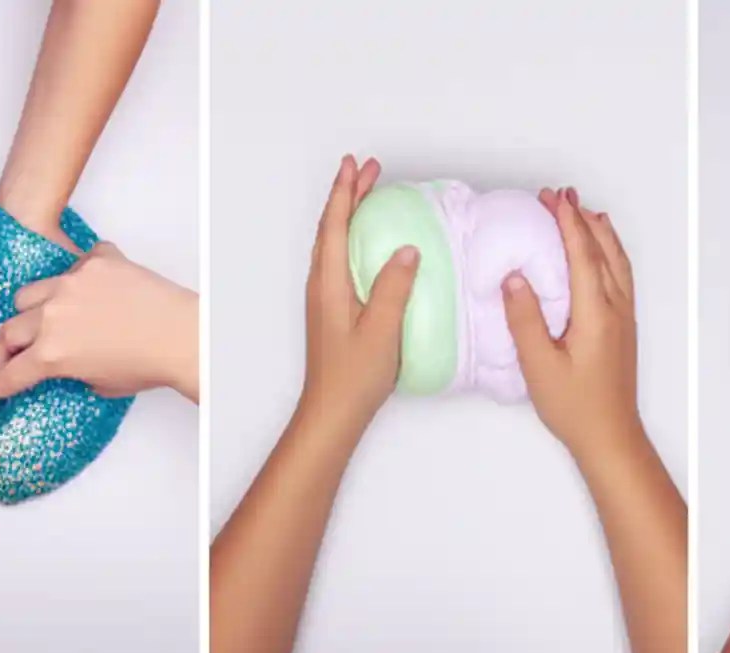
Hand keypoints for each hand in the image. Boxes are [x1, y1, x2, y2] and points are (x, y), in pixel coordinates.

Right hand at [0, 242, 197, 402]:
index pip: (12, 373)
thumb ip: (72, 371)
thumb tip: (66, 363)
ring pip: (32, 293)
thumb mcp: (101, 384)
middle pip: (10, 330)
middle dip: (7, 346)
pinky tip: (93, 289)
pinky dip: (79, 278)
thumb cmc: (148, 366)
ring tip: (49, 317)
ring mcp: (73, 283)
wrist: (183, 335)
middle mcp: (54, 316)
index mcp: (53, 354)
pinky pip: (76, 264)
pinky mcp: (97, 261)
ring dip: (34, 309)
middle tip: (13, 353)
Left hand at [298, 155, 419, 425]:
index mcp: (329, 283)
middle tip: (368, 169)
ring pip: (334, 242)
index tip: (355, 165)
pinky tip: (370, 243)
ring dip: (349, 214)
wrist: (332, 411)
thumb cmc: (354, 376)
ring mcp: (326, 297)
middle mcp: (322, 285)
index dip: (344, 193)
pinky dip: (352, 238)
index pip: (334, 226)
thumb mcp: (382, 330)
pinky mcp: (333, 309)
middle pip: (331, 228)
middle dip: (348, 195)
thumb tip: (407, 249)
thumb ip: (394, 288)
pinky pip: (340, 259)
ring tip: (368, 195)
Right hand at [502, 187, 639, 460]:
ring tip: (582, 210)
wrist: (610, 435)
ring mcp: (624, 316)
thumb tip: (514, 277)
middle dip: (580, 218)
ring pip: (616, 260)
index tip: (551, 198)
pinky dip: (610, 252)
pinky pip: (621, 274)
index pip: (581, 255)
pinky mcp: (624, 326)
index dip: (566, 222)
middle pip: (601, 250)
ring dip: (599, 231)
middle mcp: (615, 308)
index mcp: (594, 314)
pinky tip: (602, 252)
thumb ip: (525, 320)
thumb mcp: (539, 366)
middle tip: (558, 195)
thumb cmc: (574, 406)